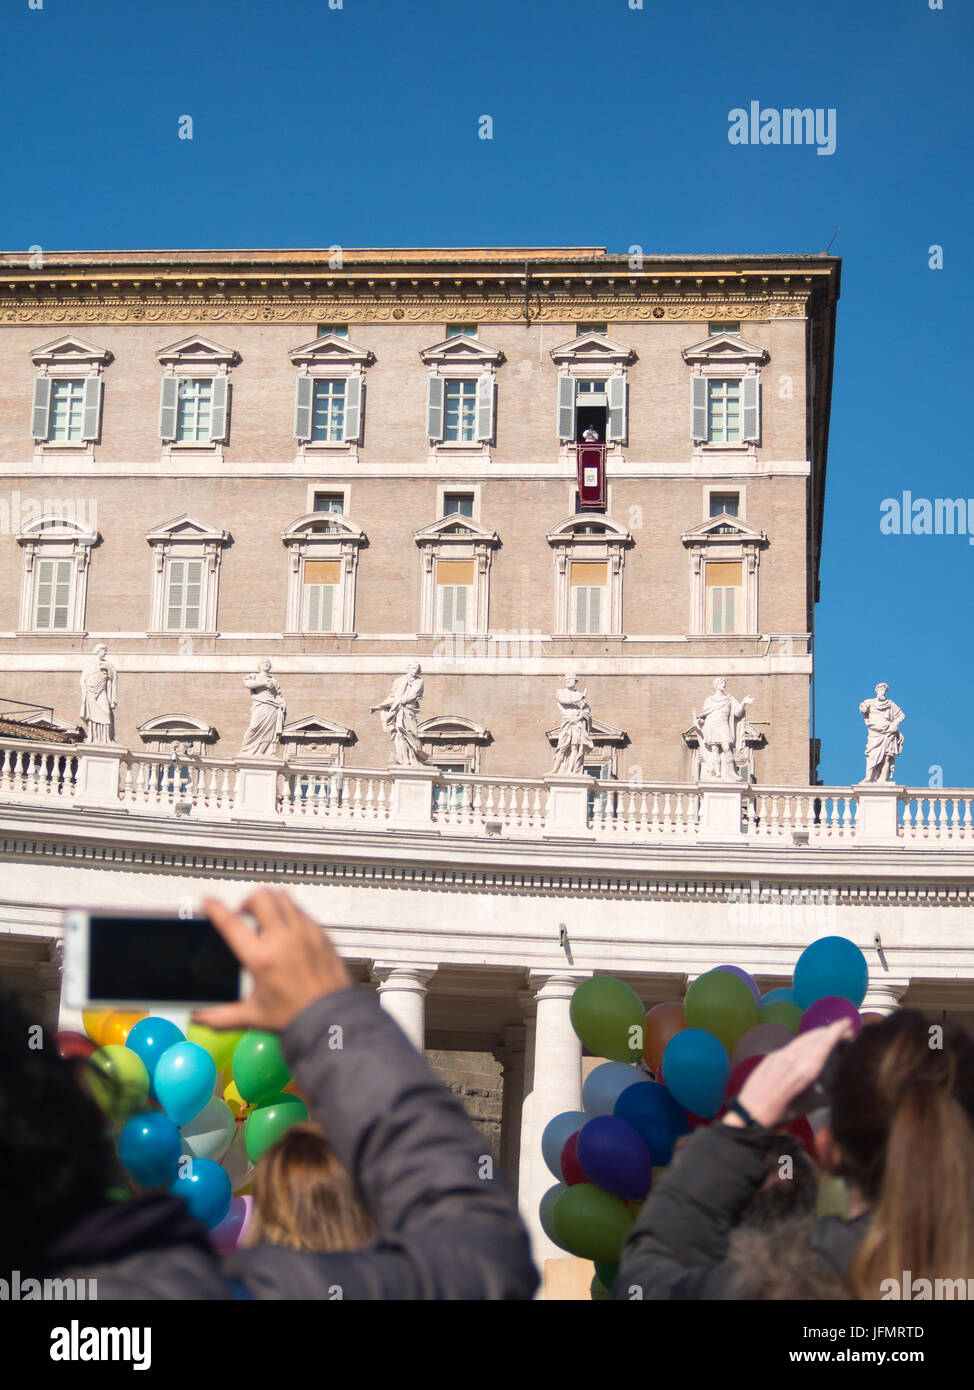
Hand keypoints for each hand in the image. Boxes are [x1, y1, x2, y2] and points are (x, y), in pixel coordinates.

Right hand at [193, 888, 351, 1033]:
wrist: (331, 1017)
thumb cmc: (296, 1016)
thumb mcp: (253, 1016)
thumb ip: (221, 1016)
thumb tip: (199, 1017)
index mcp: (262, 959)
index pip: (232, 924)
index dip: (216, 909)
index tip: (209, 902)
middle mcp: (283, 941)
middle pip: (261, 897)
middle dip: (247, 900)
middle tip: (244, 913)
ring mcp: (304, 933)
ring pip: (283, 898)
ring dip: (269, 903)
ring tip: (266, 919)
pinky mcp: (320, 934)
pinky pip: (301, 911)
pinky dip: (290, 913)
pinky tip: (287, 930)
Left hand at [726, 1020, 852, 1128]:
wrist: (752, 1110)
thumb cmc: (783, 1112)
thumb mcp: (810, 1106)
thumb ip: (826, 1096)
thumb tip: (839, 1091)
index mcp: (807, 1069)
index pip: (825, 1043)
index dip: (837, 1030)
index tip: (847, 1022)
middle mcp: (795, 1057)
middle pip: (816, 1036)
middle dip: (830, 1031)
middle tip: (843, 1031)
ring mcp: (781, 1054)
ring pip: (803, 1038)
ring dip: (818, 1034)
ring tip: (829, 1035)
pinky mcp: (772, 1055)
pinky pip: (793, 1043)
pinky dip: (805, 1040)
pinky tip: (809, 1045)